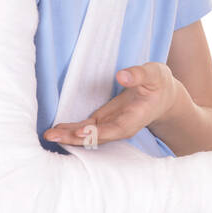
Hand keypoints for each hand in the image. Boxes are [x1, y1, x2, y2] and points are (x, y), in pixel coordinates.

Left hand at [44, 62, 191, 147]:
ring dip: (69, 135)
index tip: (81, 132)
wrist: (163, 96)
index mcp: (134, 119)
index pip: (114, 130)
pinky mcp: (104, 121)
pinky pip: (86, 128)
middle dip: (74, 137)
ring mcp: (111, 126)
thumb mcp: (154, 75)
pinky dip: (72, 130)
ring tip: (49, 134)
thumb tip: (122, 75)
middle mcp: (120, 128)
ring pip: (88, 135)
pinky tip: (57, 129)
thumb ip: (139, 75)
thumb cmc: (159, 84)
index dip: (97, 133)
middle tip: (52, 135)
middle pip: (96, 137)